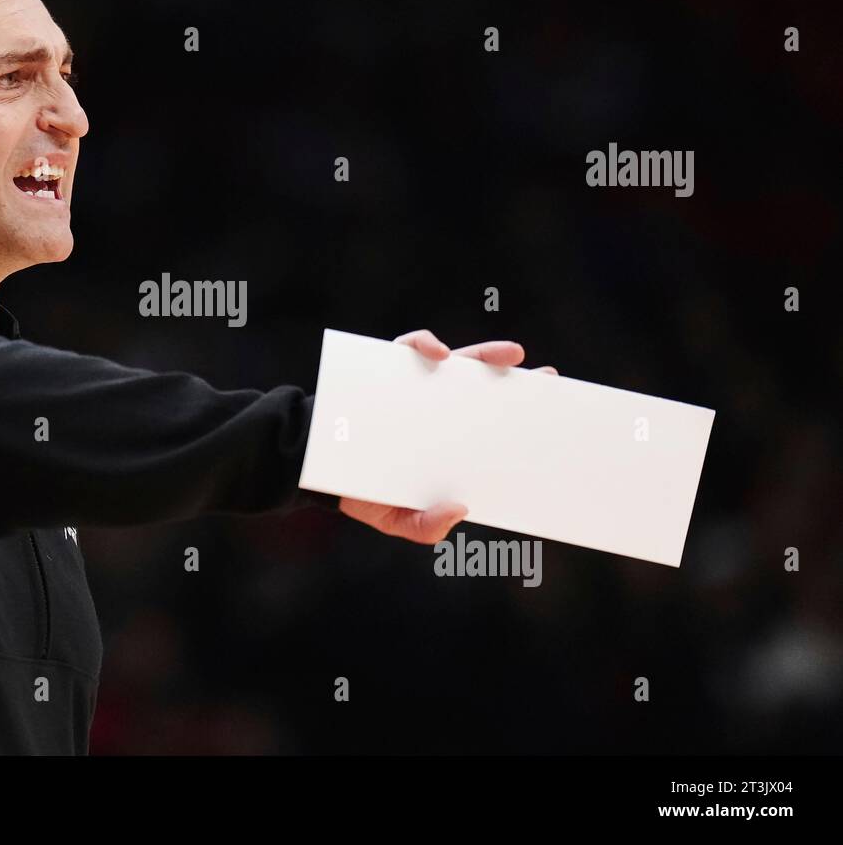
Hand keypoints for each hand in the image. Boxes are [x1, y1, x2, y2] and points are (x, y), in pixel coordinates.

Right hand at [336, 328, 557, 542]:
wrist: (314, 463)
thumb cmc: (363, 491)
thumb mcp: (396, 520)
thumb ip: (425, 526)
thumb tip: (460, 510)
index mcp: (451, 440)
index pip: (494, 424)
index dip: (524, 417)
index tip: (556, 415)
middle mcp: (440, 408)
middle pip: (486, 388)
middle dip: (521, 382)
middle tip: (548, 377)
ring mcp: (415, 385)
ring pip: (458, 362)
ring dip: (486, 354)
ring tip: (510, 355)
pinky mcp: (387, 367)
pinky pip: (409, 348)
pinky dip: (424, 344)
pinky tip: (437, 354)